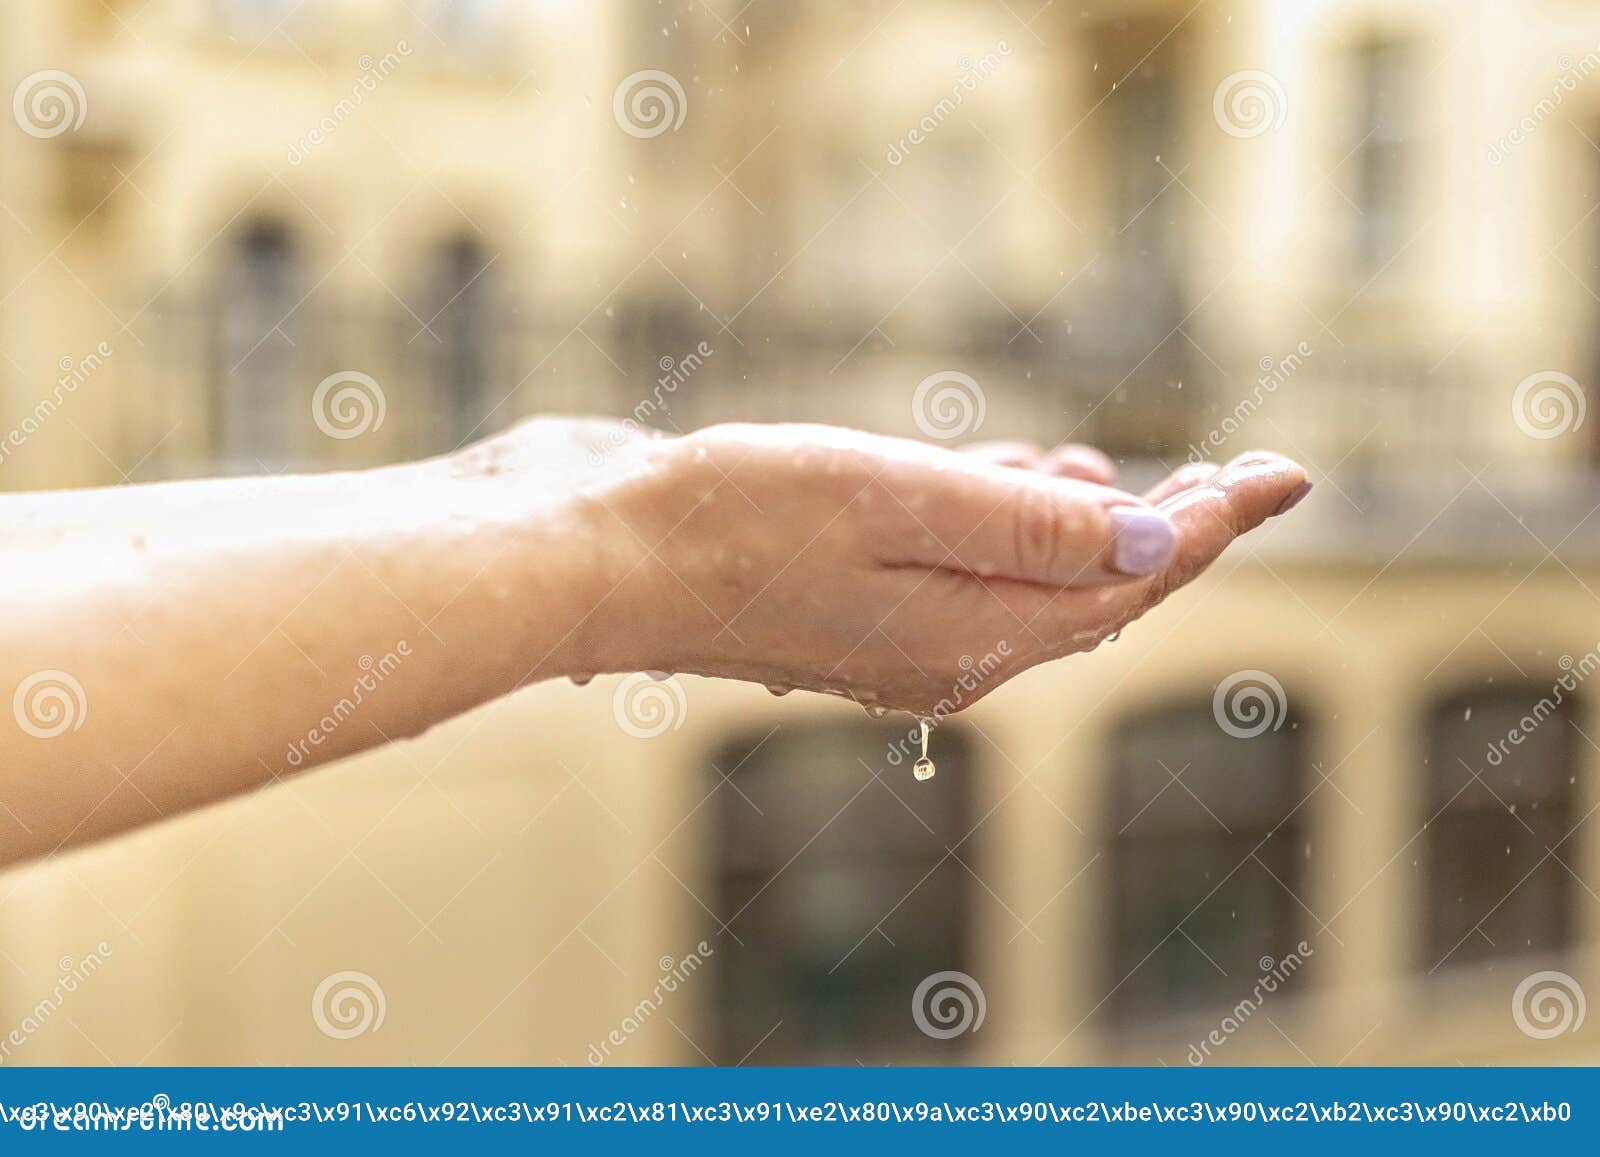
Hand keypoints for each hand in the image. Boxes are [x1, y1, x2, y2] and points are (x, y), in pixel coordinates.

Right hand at [466, 418, 1309, 713]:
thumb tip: (1151, 535)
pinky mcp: (851, 603)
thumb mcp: (896, 500)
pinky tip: (1024, 479)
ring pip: (1032, 583)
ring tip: (1146, 474)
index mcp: (971, 635)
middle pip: (1093, 592)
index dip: (1214, 523)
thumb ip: (1026, 521)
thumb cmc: (731, 522)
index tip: (1286, 472)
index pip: (1129, 580)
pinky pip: (968, 572)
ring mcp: (895, 634)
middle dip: (1174, 530)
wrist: (595, 558)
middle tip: (1248, 475)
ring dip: (1094, 529)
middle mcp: (944, 650)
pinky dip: (1013, 527)